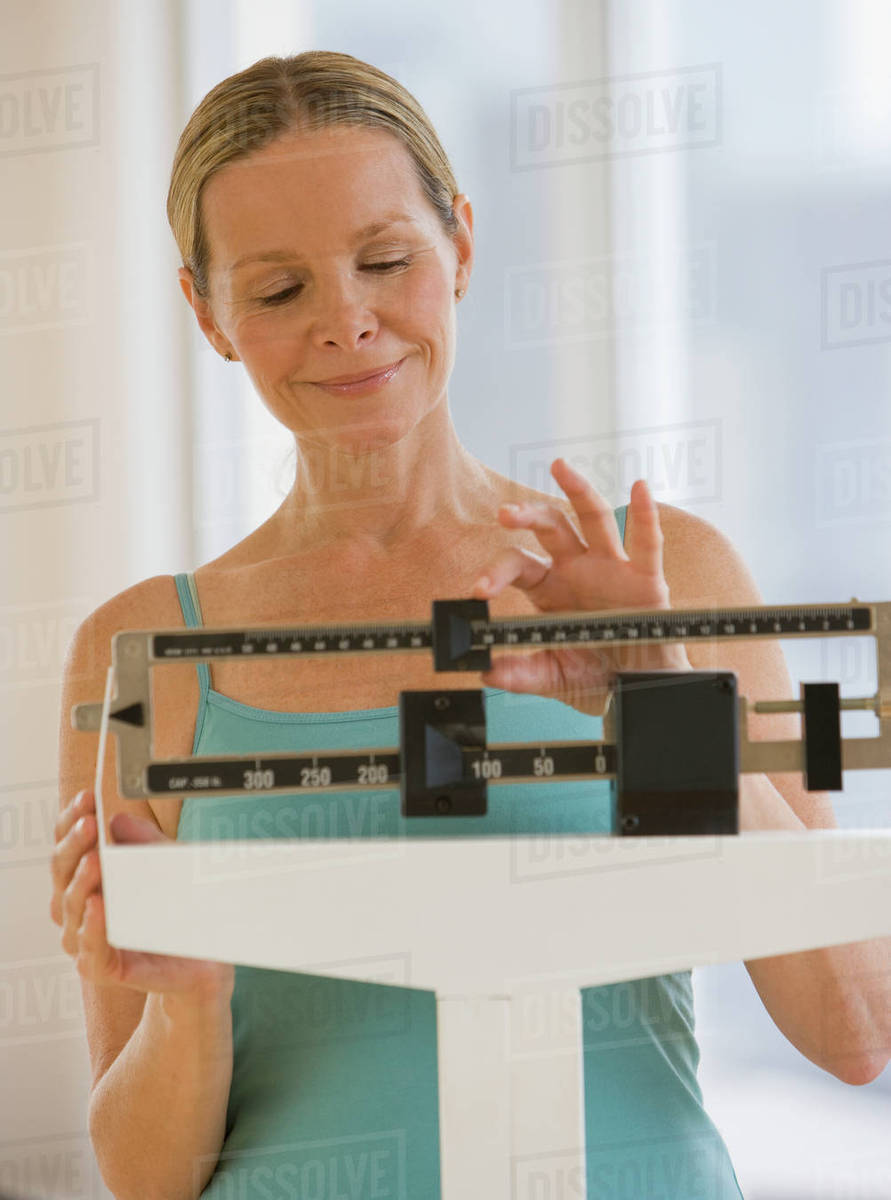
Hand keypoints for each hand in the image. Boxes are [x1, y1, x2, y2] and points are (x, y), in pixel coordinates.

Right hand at [50, 788, 233, 999]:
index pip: (69, 845)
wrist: (203, 956)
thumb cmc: (176, 907)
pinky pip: (89, 948)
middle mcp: (79, 906)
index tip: (87, 798)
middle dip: (74, 844)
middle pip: (62, 870)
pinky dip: (91, 925)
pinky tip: (99, 904)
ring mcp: (86, 938)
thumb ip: (144, 841)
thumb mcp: (165, 863)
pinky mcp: (102, 967)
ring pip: (69, 907)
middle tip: (90, 824)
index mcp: (88, 877)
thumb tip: (117, 820)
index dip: (71, 821)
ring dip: (80, 880)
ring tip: (95, 859)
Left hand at [471, 458, 690, 716]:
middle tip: (504, 513)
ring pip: (594, 519)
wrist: (637, 686)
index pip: (518, 567)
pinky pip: (647, 543)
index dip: (496, 573)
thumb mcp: (553, 677)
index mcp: (549, 588)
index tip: (478, 590)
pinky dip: (646, 515)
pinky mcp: (646, 579)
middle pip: (551, 528)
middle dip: (528, 515)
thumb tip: (485, 671)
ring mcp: (612, 568)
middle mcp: (578, 569)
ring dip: (578, 490)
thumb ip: (521, 674)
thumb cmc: (595, 672)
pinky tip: (639, 488)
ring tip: (559, 466)